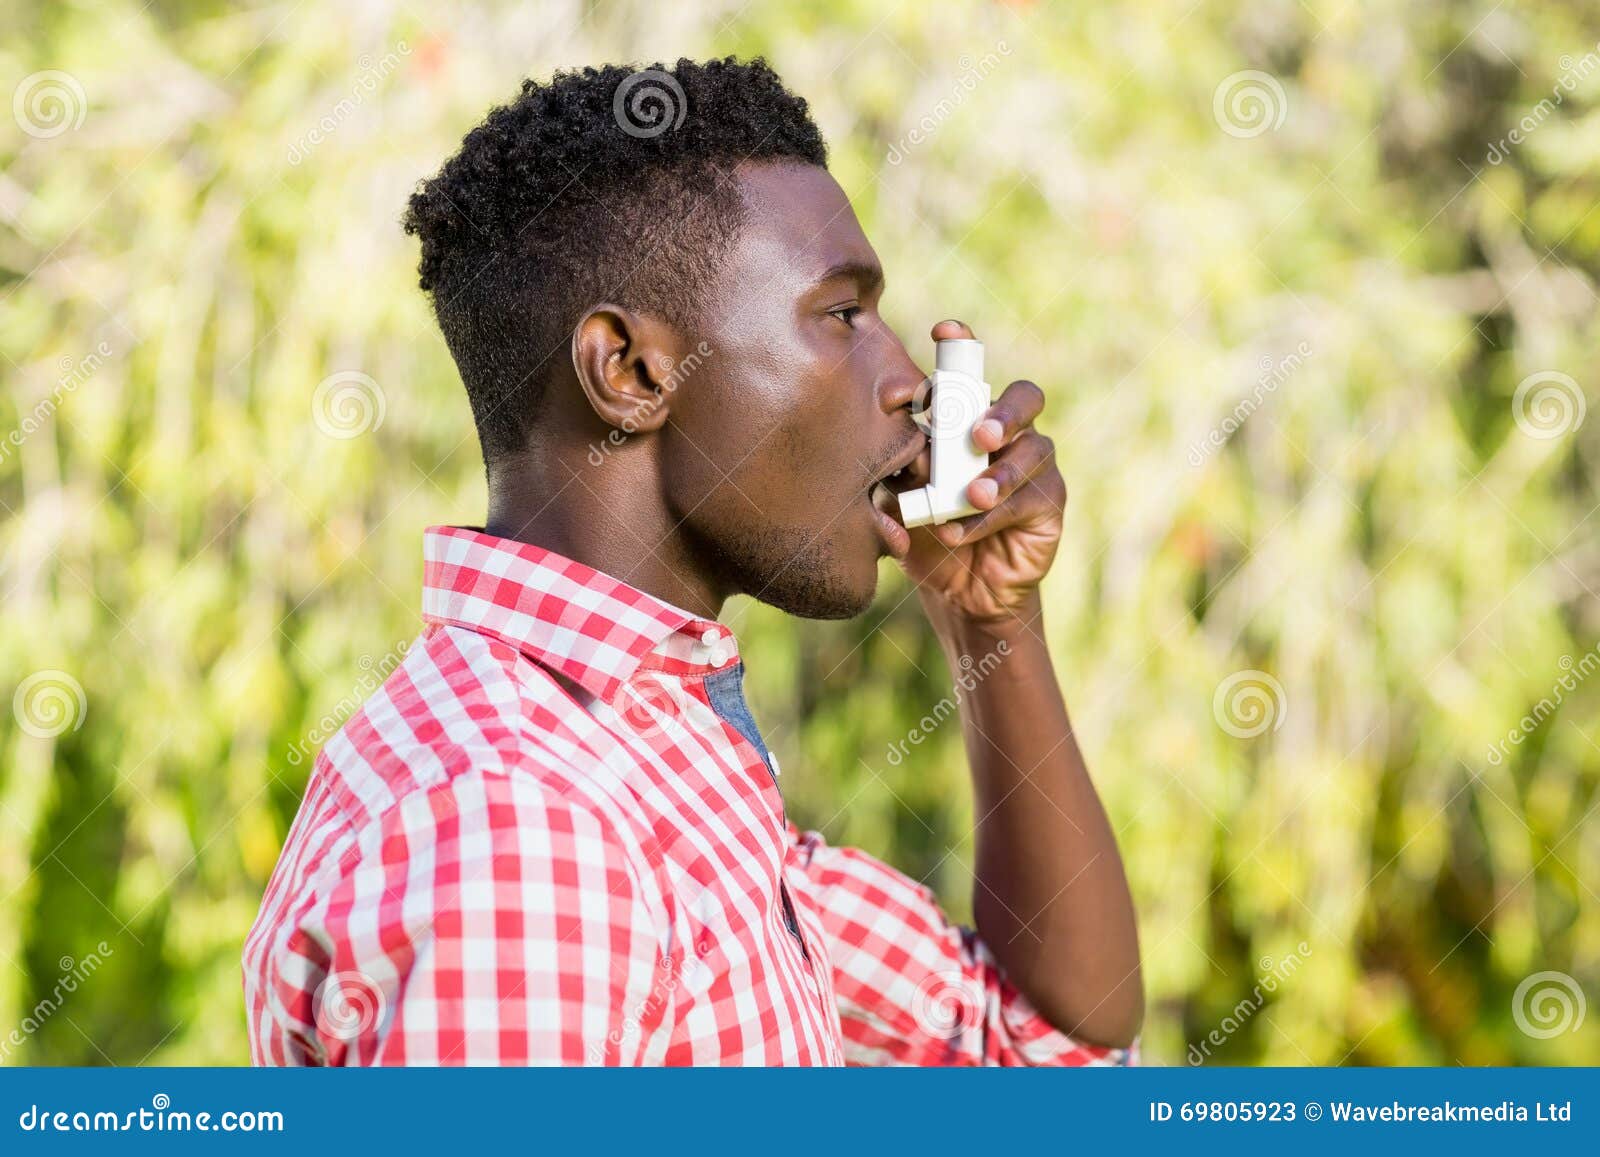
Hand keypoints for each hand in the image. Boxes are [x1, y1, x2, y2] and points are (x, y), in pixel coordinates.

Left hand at [895, 320, 1064, 624]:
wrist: (958, 589)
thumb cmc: (928, 531)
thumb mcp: (903, 499)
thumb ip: (902, 469)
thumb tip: (906, 447)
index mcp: (968, 419)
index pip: (971, 373)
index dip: (963, 346)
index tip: (945, 331)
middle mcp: (1008, 433)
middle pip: (1025, 398)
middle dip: (1004, 412)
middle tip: (980, 435)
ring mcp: (1035, 466)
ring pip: (1032, 453)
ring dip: (998, 475)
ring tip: (971, 497)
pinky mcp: (1049, 503)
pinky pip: (1026, 500)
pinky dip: (989, 517)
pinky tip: (959, 531)